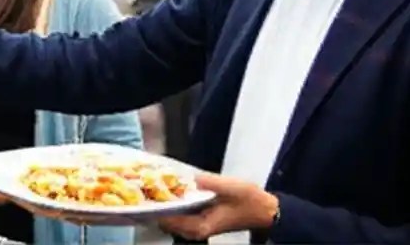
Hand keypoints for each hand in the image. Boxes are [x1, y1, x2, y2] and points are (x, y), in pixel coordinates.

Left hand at [158, 173, 278, 240]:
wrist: (264, 210)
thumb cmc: (249, 201)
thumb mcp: (231, 188)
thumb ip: (210, 183)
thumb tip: (191, 178)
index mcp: (200, 226)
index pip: (168, 219)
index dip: (155, 206)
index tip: (145, 190)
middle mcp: (195, 231)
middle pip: (164, 220)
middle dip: (156, 204)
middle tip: (146, 183)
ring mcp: (196, 227)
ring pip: (169, 219)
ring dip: (163, 204)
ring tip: (155, 184)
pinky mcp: (198, 221)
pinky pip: (178, 215)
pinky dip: (172, 204)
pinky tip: (170, 189)